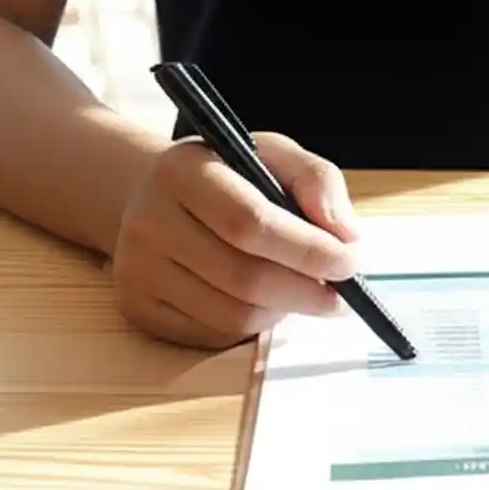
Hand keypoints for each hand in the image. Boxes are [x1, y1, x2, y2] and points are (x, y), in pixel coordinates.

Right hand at [110, 132, 359, 348]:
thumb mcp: (273, 155)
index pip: (250, 223)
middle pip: (245, 278)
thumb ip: (318, 181)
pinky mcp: (139, 309)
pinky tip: (262, 300)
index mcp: (183, 172)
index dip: (309, 251)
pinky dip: (253, 325)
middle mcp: (149, 221)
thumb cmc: (226, 177)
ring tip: (300, 290)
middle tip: (341, 295)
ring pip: (234, 315)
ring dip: (284, 310)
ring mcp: (137, 270)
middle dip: (308, 292)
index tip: (351, 263)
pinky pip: (215, 335)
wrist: (152, 197)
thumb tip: (346, 235)